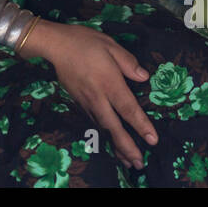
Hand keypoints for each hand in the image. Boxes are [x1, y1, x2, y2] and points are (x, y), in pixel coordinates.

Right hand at [25, 21, 158, 170]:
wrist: (55, 46)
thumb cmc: (84, 42)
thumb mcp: (110, 45)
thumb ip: (128, 62)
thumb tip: (144, 77)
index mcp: (109, 83)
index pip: (128, 109)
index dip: (141, 126)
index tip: (152, 140)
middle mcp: (98, 97)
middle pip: (114, 127)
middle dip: (127, 147)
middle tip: (139, 164)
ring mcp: (87, 102)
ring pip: (103, 128)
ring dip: (116, 146)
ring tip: (128, 161)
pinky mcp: (79, 102)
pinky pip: (95, 123)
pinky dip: (105, 135)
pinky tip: (111, 141)